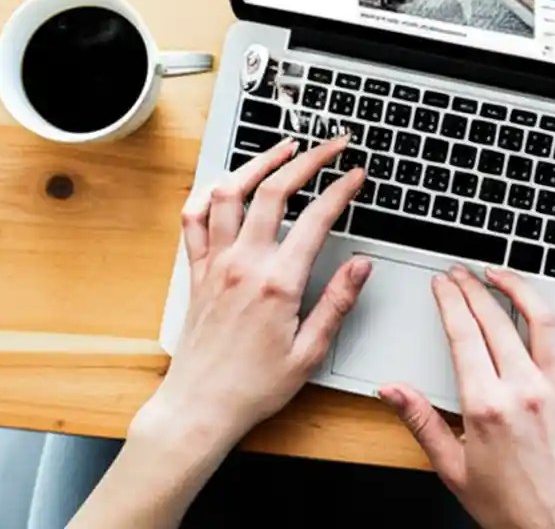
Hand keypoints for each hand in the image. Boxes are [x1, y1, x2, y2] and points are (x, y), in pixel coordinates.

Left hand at [138, 134, 370, 447]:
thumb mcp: (310, 351)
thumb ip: (337, 302)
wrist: (200, 407)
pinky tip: (226, 184)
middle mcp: (242, 265)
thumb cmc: (253, 387)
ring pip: (228, 193)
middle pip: (273, 191)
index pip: (316, 219)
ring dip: (257, 163)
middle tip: (330, 146)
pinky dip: (208, 194)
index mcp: (277, 284)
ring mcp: (215, 264)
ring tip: (283, 150)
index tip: (356, 175)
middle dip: (307, 160)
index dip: (341, 189)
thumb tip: (361, 267)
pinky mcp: (197, 272)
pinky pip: (193, 220)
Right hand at [381, 266, 554, 528]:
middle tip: (459, 273)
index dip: (449, 301)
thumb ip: (419, 421)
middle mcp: (521, 390)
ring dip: (519, 288)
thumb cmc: (504, 505)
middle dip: (472, 288)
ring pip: (540, 321)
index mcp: (485, 405)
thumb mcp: (450, 466)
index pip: (462, 335)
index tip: (441, 284)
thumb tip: (389, 389)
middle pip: (494, 320)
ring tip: (500, 272)